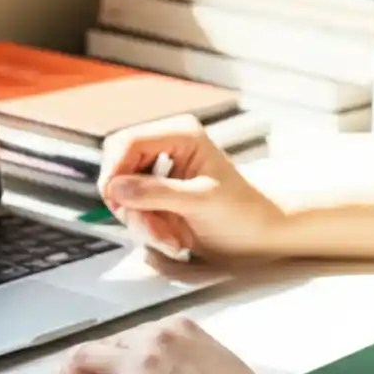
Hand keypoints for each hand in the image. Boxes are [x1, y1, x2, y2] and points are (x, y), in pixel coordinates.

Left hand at [52, 316, 265, 373]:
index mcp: (171, 328)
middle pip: (92, 350)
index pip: (120, 337)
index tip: (92, 363)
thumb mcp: (204, 353)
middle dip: (71, 366)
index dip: (102, 355)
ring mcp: (139, 373)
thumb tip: (144, 362)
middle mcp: (150, 344)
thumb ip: (171, 349)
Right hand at [98, 114, 285, 260]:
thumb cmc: (242, 212)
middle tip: (151, 228)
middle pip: (118, 166)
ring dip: (140, 221)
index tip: (117, 202)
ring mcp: (159, 170)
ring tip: (170, 239)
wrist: (258, 234)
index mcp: (181, 134)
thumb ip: (157, 193)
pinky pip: (131, 209)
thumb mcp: (201, 201)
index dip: (116, 170)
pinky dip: (145, 228)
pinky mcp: (156, 193)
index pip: (129, 142)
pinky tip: (170, 238)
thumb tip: (115, 187)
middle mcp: (166, 146)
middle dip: (129, 203)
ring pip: (121, 192)